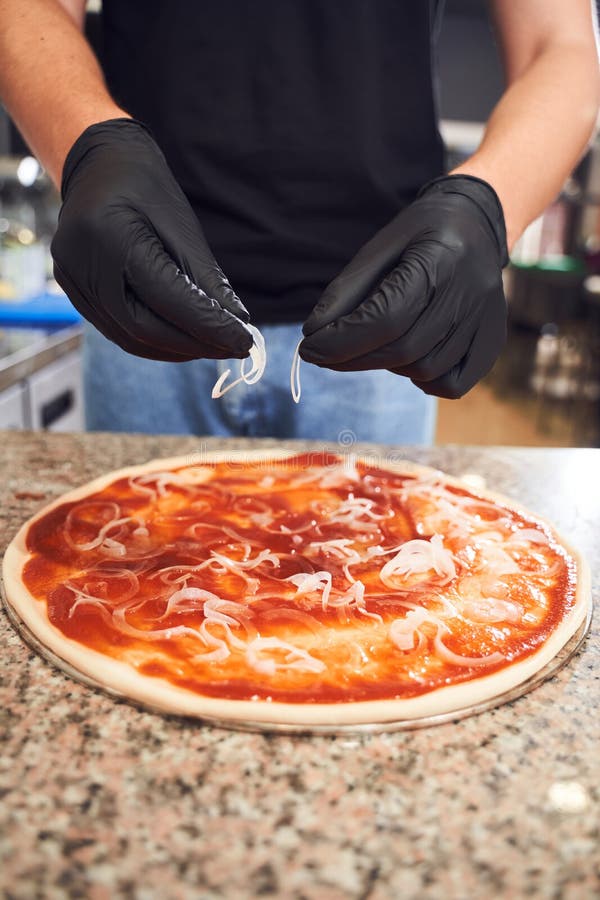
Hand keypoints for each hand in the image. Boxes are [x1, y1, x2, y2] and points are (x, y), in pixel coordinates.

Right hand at [51, 118, 252, 361]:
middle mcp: (83, 263)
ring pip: (130, 337)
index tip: (245, 341)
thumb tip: (236, 322)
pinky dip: (154, 341)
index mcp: (111, 236)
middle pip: (144, 328)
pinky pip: (117, 331)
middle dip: (195, 344)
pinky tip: (183, 340)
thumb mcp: (182, 224)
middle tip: (234, 348)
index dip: (209, 326)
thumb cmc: (143, 186)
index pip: (168, 298)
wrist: (97, 164)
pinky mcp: (74, 293)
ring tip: (214, 346)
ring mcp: (72, 282)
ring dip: (177, 350)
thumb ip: (206, 278)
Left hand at [300, 175, 508, 398]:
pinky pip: (451, 384)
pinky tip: (410, 357)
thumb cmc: (419, 236)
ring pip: (425, 369)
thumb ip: (346, 291)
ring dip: (388, 365)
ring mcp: (486, 320)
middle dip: (355, 358)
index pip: (386, 317)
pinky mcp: (493, 342)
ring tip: (377, 342)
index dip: (342, 341)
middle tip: (327, 354)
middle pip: (404, 349)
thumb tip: (314, 334)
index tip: (309, 349)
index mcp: (439, 259)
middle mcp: (470, 292)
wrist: (475, 224)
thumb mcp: (378, 248)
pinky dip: (423, 380)